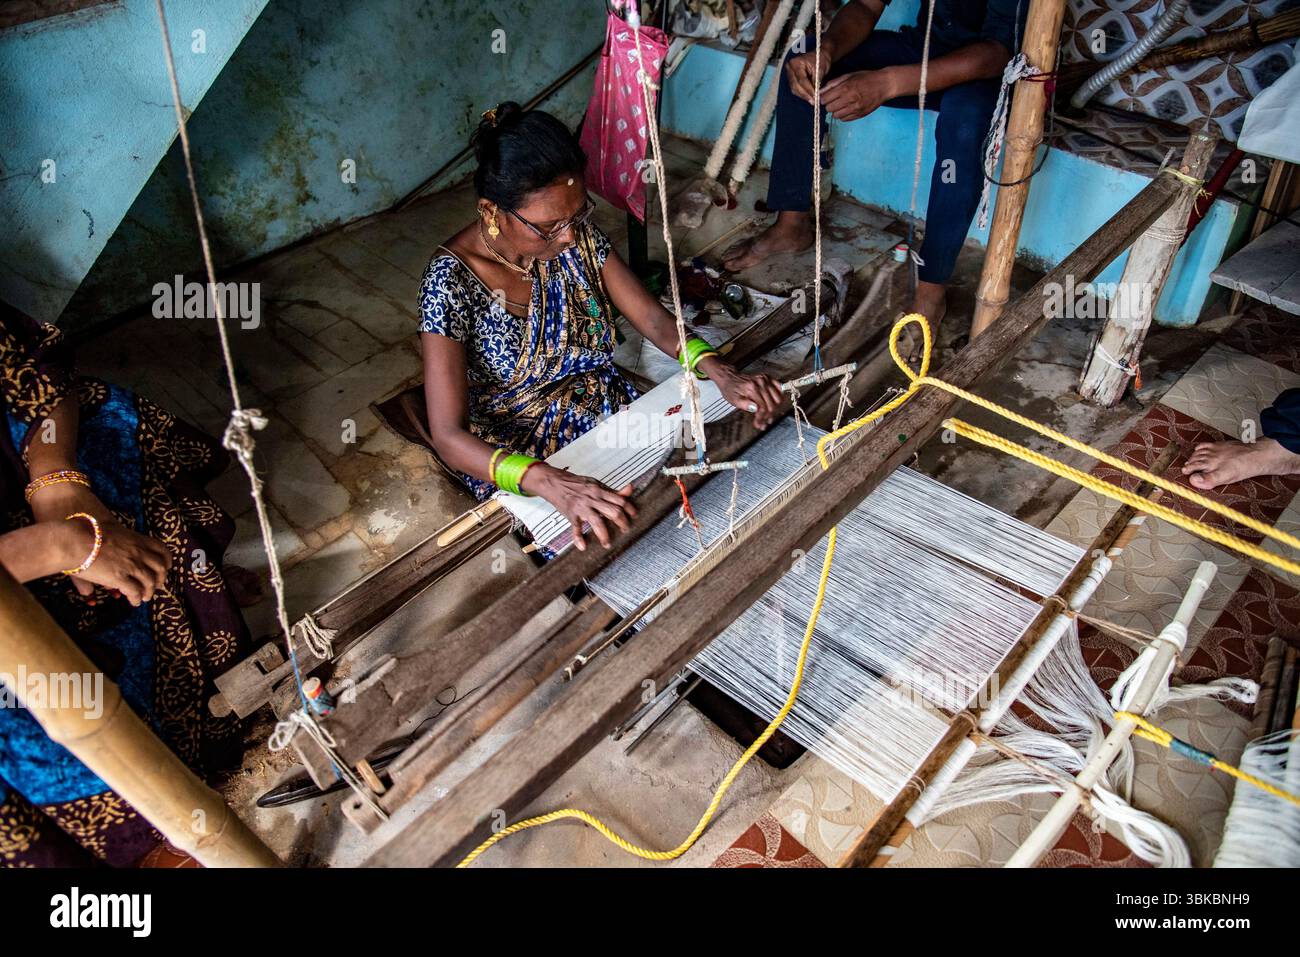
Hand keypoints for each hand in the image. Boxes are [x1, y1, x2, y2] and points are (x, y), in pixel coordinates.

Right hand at [31, 482, 171, 602]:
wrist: (72, 540)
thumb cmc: (85, 532)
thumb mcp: (109, 528)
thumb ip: (118, 534)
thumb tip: (117, 532)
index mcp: (137, 539)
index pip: (162, 550)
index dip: (166, 561)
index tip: (165, 568)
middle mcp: (138, 552)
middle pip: (159, 568)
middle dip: (160, 579)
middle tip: (156, 586)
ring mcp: (131, 565)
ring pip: (149, 582)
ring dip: (149, 592)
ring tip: (145, 598)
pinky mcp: (119, 578)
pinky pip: (135, 591)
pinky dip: (137, 598)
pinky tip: (134, 602)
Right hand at [524, 464, 637, 550]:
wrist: (555, 482)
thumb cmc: (577, 484)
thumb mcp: (596, 484)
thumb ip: (613, 491)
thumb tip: (630, 489)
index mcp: (600, 490)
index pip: (620, 500)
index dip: (630, 509)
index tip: (634, 516)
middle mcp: (592, 499)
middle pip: (613, 512)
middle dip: (622, 523)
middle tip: (625, 530)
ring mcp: (581, 507)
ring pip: (597, 522)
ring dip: (604, 535)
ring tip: (607, 543)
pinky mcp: (571, 514)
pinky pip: (575, 528)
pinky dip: (578, 538)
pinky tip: (583, 546)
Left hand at [699, 358, 782, 429]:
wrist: (730, 378)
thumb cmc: (731, 389)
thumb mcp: (733, 399)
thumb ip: (744, 404)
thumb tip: (755, 408)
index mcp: (752, 388)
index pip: (763, 407)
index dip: (761, 418)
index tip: (759, 424)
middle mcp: (760, 383)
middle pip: (771, 405)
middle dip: (768, 417)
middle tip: (763, 423)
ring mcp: (766, 380)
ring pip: (778, 399)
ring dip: (775, 410)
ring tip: (769, 417)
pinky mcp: (769, 378)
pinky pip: (781, 390)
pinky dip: (780, 399)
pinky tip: (775, 406)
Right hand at [786, 47, 833, 102]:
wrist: (819, 55)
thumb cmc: (820, 59)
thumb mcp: (820, 69)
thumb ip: (816, 82)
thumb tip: (815, 94)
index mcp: (796, 63)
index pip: (801, 80)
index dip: (808, 90)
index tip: (815, 96)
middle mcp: (790, 68)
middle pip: (796, 85)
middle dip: (805, 95)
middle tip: (813, 101)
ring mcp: (789, 73)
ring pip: (794, 89)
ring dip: (803, 96)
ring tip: (812, 100)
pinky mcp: (791, 78)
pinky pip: (795, 89)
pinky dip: (802, 93)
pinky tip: (808, 97)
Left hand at [821, 69, 897, 120]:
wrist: (884, 85)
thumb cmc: (867, 78)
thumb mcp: (849, 76)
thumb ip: (834, 83)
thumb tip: (821, 91)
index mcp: (846, 88)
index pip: (825, 99)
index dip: (823, 98)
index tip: (826, 97)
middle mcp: (850, 99)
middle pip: (829, 108)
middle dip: (829, 104)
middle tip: (834, 100)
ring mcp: (855, 108)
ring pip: (836, 116)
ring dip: (836, 111)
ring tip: (842, 104)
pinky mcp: (860, 114)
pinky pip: (844, 119)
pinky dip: (843, 115)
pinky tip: (848, 108)